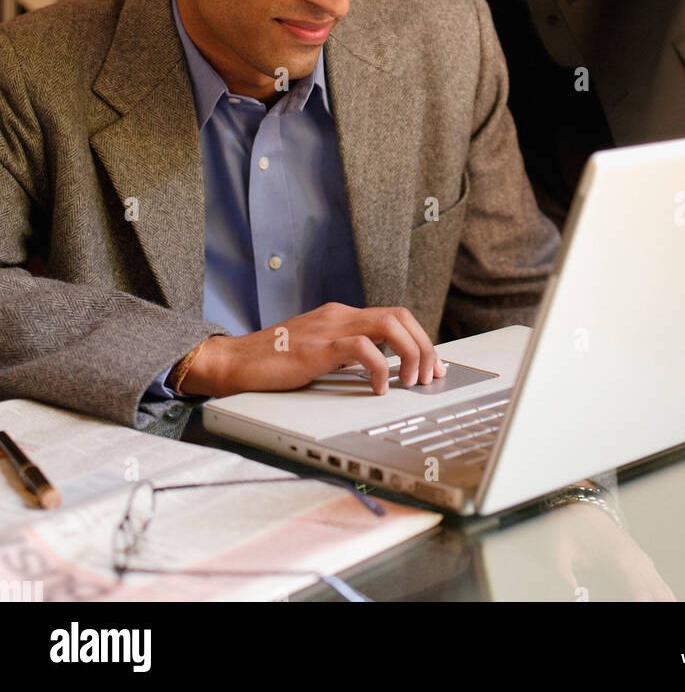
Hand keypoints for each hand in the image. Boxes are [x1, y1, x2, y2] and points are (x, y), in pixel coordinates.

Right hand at [181, 302, 447, 397]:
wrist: (233, 362)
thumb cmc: (272, 363)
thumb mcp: (318, 354)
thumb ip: (345, 355)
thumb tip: (378, 370)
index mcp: (341, 316)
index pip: (394, 316)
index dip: (420, 339)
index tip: (432, 366)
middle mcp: (340, 315)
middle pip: (399, 315)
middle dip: (423, 345)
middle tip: (429, 375)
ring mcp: (329, 327)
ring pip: (388, 324)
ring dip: (410, 352)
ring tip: (412, 380)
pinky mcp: (318, 346)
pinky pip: (362, 348)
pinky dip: (380, 367)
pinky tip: (379, 388)